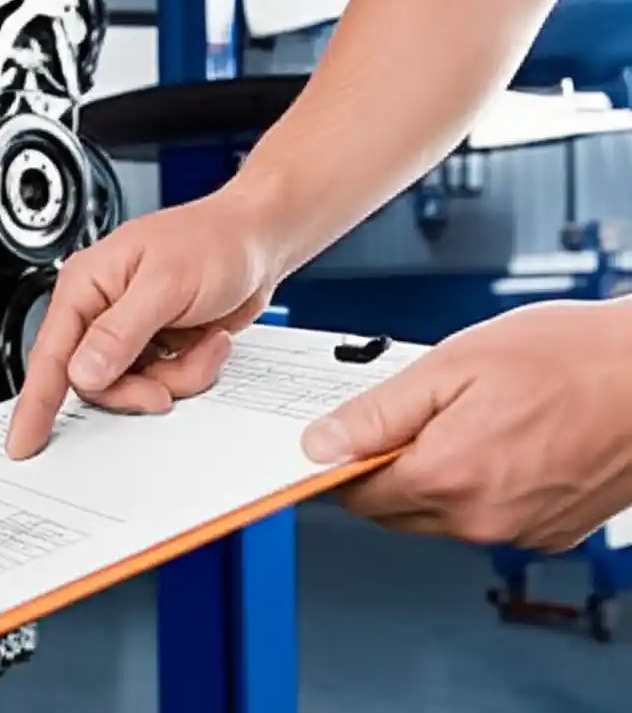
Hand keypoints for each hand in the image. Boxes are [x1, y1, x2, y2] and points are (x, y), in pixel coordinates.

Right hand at [4, 193, 282, 458]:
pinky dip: (192, 370)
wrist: (260, 240)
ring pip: (133, 388)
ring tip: (203, 340)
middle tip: (165, 384)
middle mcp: (102, 310)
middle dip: (137, 388)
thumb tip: (83, 372)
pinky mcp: (157, 346)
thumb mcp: (166, 284)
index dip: (35, 403)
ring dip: (177, 375)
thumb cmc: (214, 240)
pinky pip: (163, 383)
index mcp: (87, 285)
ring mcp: (130, 332)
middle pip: (95, 382)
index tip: (23, 441)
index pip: (50, 354)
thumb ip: (120, 332)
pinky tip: (208, 339)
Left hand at [301, 299, 631, 551]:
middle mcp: (480, 519)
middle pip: (394, 510)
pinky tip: (505, 442)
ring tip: (471, 420)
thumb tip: (319, 444)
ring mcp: (520, 531)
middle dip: (388, 468)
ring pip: (442, 516)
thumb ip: (375, 413)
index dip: (343, 461)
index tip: (341, 440)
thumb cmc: (571, 358)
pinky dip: (482, 487)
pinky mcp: (552, 532)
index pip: (356, 493)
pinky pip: (490, 517)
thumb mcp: (451, 366)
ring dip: (436, 478)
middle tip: (416, 416)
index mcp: (446, 478)